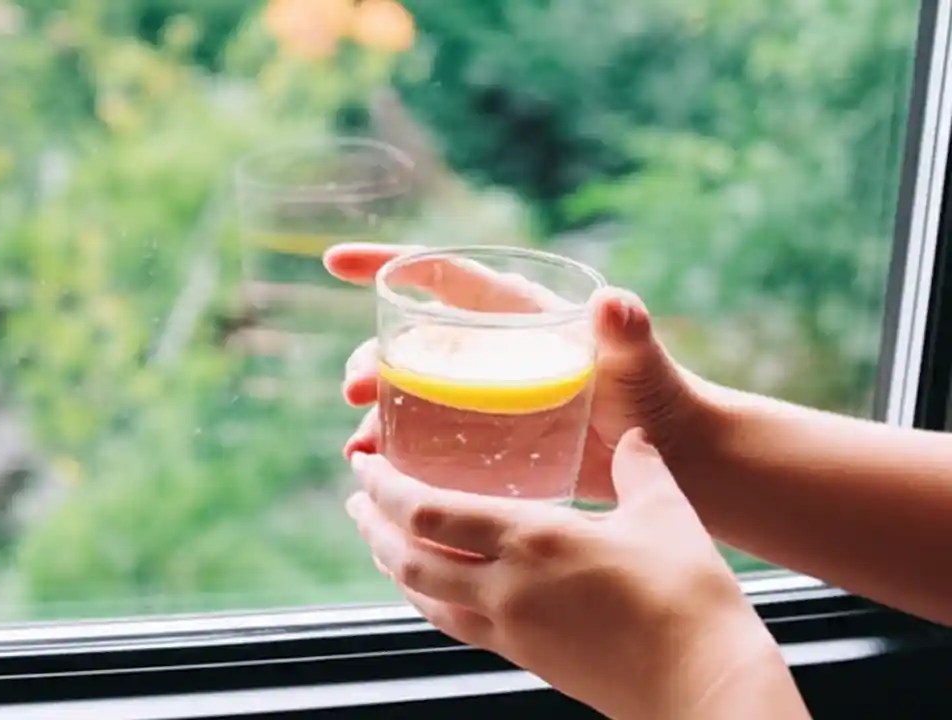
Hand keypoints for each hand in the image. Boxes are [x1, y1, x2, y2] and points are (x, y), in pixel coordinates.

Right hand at [324, 242, 715, 500]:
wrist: (668, 454)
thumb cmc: (657, 398)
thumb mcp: (638, 363)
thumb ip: (628, 333)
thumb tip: (613, 303)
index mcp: (517, 313)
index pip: (442, 275)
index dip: (388, 264)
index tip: (335, 264)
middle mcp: (492, 347)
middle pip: (415, 341)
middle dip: (373, 357)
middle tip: (356, 388)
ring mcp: (485, 392)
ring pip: (412, 391)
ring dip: (377, 411)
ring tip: (359, 445)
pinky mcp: (485, 435)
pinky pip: (428, 436)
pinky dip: (397, 450)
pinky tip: (377, 469)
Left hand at [346, 430, 799, 718]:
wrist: (701, 686)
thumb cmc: (690, 597)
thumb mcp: (665, 513)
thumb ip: (640, 467)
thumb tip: (633, 436)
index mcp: (532, 539)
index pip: (426, 510)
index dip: (384, 487)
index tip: (364, 464)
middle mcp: (505, 586)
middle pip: (407, 555)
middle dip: (373, 524)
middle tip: (357, 498)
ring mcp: (509, 627)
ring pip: (422, 595)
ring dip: (390, 562)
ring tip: (377, 539)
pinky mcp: (522, 657)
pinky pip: (452, 623)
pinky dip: (425, 599)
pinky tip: (428, 589)